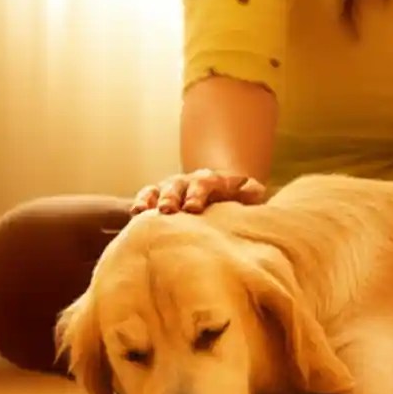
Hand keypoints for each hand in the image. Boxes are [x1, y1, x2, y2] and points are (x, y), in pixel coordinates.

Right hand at [129, 169, 267, 215]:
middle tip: (168, 211)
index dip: (198, 194)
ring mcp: (173, 187)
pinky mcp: (160, 196)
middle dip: (172, 197)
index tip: (193, 208)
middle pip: (178, 186)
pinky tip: (135, 213)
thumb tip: (256, 191)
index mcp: (212, 181)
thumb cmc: (236, 198)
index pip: (204, 184)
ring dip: (153, 200)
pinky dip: (140, 201)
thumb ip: (252, 193)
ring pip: (160, 189)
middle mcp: (189, 181)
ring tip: (145, 212)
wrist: (222, 187)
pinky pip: (147, 195)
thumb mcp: (249, 193)